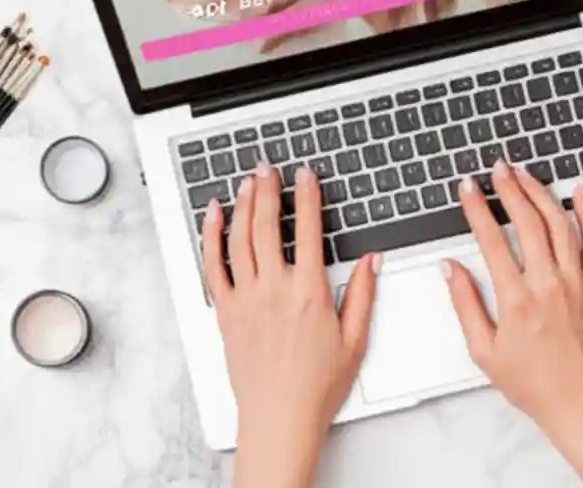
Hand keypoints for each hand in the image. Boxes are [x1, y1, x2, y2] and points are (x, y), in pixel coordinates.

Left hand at [201, 162, 378, 487]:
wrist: (279, 416)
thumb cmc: (317, 385)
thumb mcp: (355, 339)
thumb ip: (364, 294)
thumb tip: (372, 260)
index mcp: (309, 292)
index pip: (307, 230)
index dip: (307, 196)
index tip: (306, 175)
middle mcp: (274, 289)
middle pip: (267, 226)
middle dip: (269, 190)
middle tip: (269, 167)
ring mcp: (246, 299)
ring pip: (240, 239)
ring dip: (243, 205)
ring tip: (247, 181)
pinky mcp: (226, 312)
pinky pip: (213, 267)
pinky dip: (210, 238)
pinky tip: (212, 217)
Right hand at [444, 161, 582, 487]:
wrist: (580, 404)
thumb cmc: (532, 384)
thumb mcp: (483, 350)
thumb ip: (465, 304)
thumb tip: (451, 268)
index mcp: (516, 299)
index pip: (492, 239)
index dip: (476, 208)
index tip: (467, 188)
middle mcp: (548, 284)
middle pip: (528, 221)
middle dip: (509, 188)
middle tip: (497, 169)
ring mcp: (576, 283)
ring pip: (560, 224)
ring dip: (541, 193)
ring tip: (525, 174)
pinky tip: (580, 192)